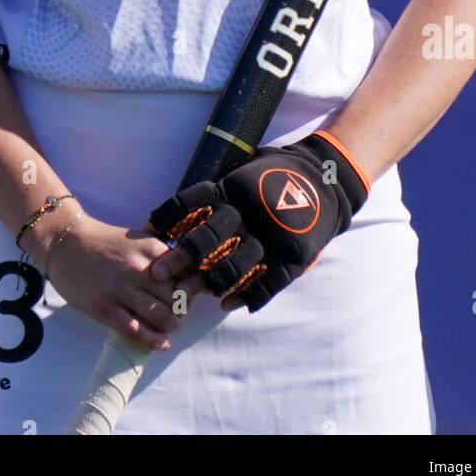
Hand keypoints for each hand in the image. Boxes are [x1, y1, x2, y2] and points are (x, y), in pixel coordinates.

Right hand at [36, 213, 207, 352]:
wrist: (65, 242)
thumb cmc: (103, 241)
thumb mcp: (137, 239)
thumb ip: (159, 255)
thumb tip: (183, 276)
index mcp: (152, 249)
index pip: (186, 275)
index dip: (192, 289)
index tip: (190, 296)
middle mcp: (140, 269)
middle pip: (177, 298)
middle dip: (183, 311)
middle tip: (180, 315)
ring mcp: (121, 289)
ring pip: (161, 317)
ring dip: (172, 327)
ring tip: (171, 329)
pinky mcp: (104, 307)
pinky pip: (135, 331)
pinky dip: (153, 342)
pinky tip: (161, 344)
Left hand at [147, 132, 368, 313]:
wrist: (326, 177)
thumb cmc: (278, 173)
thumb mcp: (246, 171)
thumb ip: (221, 193)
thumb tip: (181, 214)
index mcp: (237, 189)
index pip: (196, 202)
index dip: (170, 218)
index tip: (148, 231)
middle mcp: (251, 213)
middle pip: (210, 239)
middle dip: (181, 258)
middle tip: (158, 274)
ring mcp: (273, 237)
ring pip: (235, 266)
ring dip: (209, 282)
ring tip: (190, 294)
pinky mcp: (294, 257)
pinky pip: (268, 283)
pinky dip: (247, 295)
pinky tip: (227, 304)